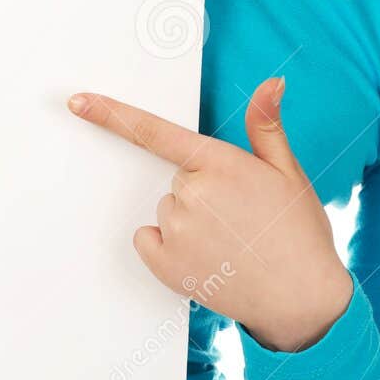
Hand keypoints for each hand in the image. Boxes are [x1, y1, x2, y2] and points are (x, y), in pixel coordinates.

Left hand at [67, 75, 353, 352]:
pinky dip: (168, 247)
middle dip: (202, 190)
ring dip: (190, 221)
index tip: (77, 101)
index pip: (154, 131)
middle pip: (176, 179)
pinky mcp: (166, 264)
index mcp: (220, 163)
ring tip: (230, 240)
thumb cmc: (297, 231)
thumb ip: (266, 124)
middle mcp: (192, 193)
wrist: (302, 297)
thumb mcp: (287, 171)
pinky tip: (206, 257)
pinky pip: (149, 239)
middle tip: (239, 215)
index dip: (111, 114)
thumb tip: (272, 83)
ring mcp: (176, 230)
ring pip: (167, 209)